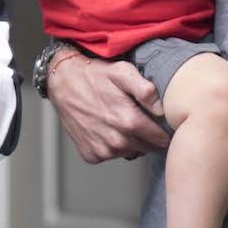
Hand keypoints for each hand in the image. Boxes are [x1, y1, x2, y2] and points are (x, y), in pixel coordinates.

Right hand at [47, 51, 168, 162]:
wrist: (63, 82)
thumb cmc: (94, 75)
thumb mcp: (123, 72)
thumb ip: (146, 90)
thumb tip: (161, 109)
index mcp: (128, 121)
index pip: (160, 139)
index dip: (164, 132)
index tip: (162, 124)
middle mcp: (115, 141)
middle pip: (147, 148)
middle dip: (149, 137)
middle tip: (142, 120)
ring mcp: (102, 150)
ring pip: (130, 152)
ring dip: (131, 141)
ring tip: (123, 122)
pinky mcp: (91, 154)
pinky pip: (111, 155)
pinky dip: (113, 146)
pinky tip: (108, 129)